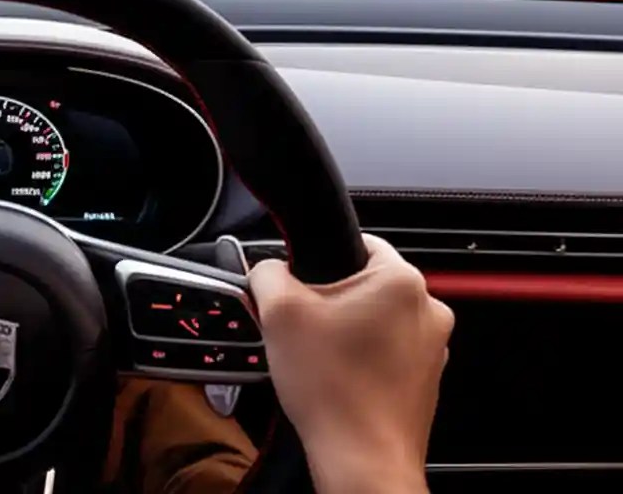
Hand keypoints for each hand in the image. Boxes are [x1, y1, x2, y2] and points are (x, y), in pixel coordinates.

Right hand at [249, 234, 452, 493]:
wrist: (362, 459)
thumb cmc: (332, 389)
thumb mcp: (278, 312)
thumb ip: (267, 273)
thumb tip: (267, 267)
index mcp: (400, 280)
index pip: (356, 241)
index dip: (317, 258)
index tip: (299, 283)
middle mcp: (428, 309)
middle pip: (364, 284)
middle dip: (329, 301)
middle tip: (301, 326)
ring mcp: (432, 347)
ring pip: (375, 320)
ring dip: (346, 331)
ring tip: (318, 358)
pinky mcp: (425, 379)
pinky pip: (385, 353)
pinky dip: (360, 360)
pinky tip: (336, 380)